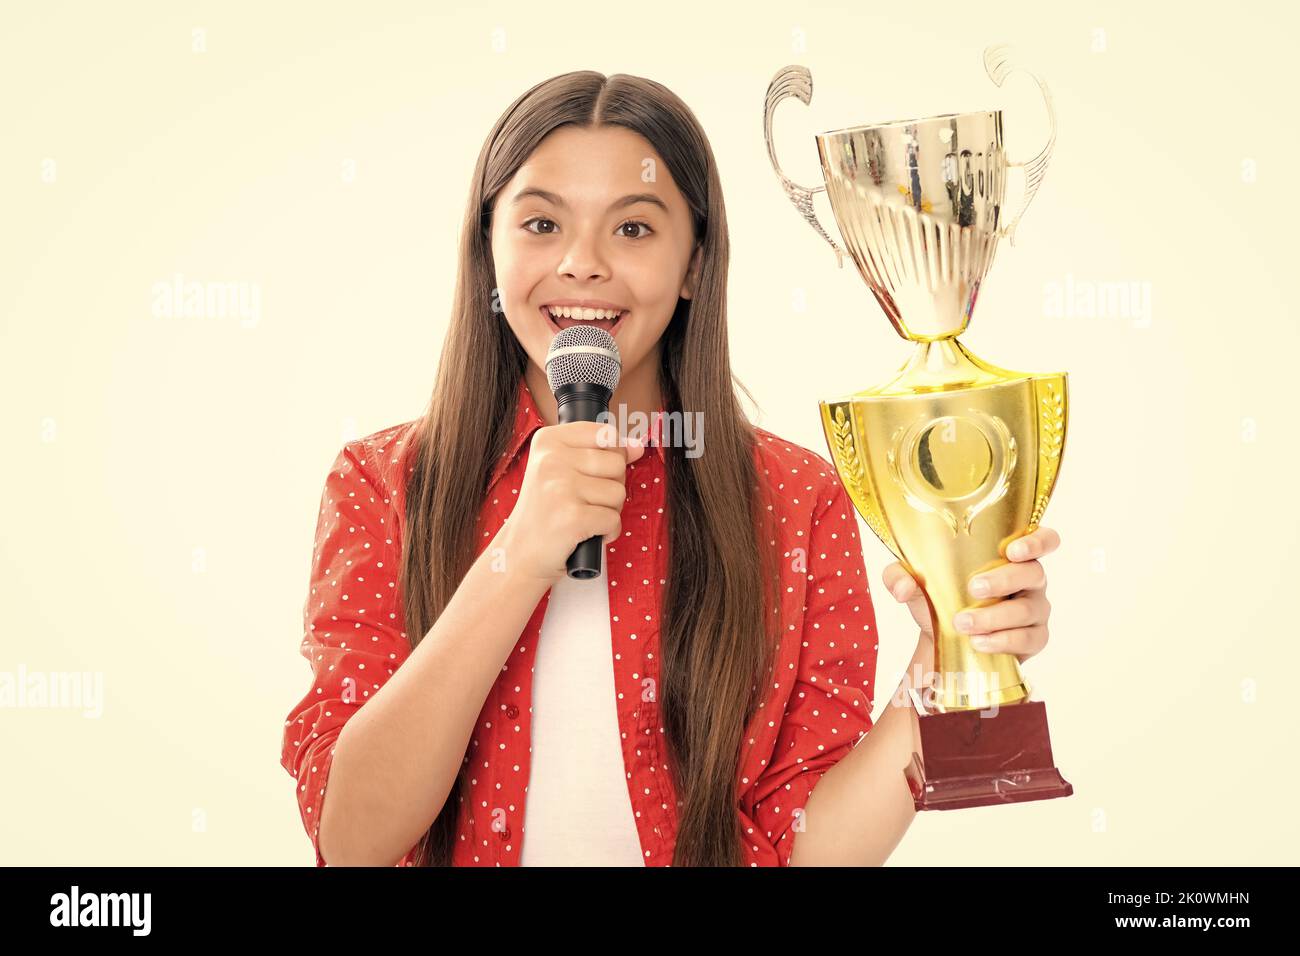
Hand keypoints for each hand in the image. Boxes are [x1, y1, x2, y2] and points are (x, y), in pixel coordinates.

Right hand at [497, 420, 644, 583]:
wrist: (520, 552)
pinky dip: (607, 532)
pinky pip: (614, 519)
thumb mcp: (562, 470)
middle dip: (611, 486)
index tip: (593, 473)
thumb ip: (601, 453)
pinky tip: (586, 533)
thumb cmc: (545, 511)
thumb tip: (637, 447)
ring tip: (583, 517)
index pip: (606, 433)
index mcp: (548, 441)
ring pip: (618, 492)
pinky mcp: (572, 517)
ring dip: (609, 511)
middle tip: (585, 500)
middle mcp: (551, 459)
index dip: (612, 456)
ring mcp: (561, 488)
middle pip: (617, 463)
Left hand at [881, 526, 1059, 663]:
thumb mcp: (914, 581)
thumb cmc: (938, 597)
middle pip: (1033, 573)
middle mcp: (1029, 579)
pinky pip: (1029, 639)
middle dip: (1004, 580)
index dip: (1037, 541)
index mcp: (1009, 555)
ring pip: (1028, 609)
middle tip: (973, 589)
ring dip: (995, 617)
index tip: (1013, 550)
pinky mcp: (1033, 638)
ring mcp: (1035, 609)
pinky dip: (1003, 641)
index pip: (1043, 540)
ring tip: (963, 623)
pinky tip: (979, 643)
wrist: (940, 638)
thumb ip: (899, 575)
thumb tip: (902, 587)